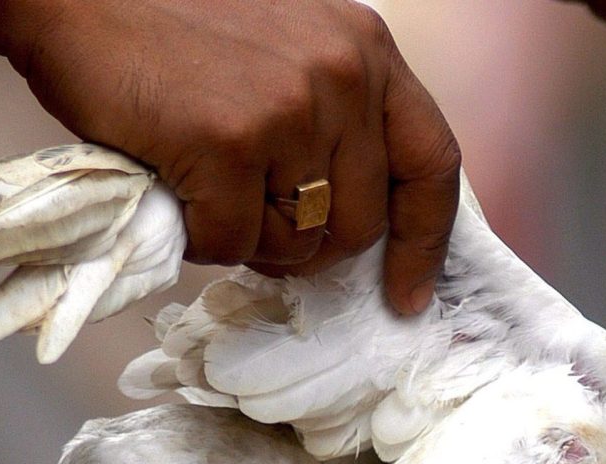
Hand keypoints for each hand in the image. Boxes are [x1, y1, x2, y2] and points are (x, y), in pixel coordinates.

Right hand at [0, 0, 459, 313]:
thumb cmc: (173, 28)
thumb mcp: (287, 48)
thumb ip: (334, 117)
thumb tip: (346, 222)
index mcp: (366, 51)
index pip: (431, 164)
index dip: (424, 242)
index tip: (408, 293)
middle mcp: (341, 76)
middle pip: (360, 224)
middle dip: (308, 245)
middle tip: (253, 221)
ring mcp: (288, 109)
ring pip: (296, 243)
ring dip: (248, 239)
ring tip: (205, 184)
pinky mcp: (228, 143)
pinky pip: (232, 244)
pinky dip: (198, 235)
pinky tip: (174, 185)